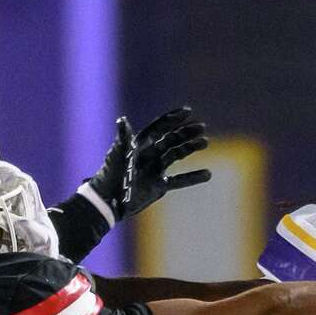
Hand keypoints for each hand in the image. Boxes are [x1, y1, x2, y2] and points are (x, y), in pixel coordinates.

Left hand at [84, 106, 210, 222]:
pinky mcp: (158, 186)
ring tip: (204, 142)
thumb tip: (122, 120)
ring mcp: (155, 170)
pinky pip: (179, 181)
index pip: (158, 128)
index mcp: (139, 145)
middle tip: (202, 128)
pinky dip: (193, 177)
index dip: (172, 119)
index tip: (187, 111)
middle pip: (171, 139)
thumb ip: (123, 138)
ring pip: (177, 155)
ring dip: (190, 148)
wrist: (108, 202)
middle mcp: (148, 155)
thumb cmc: (110, 177)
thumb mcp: (117, 156)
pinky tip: (208, 174)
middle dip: (186, 132)